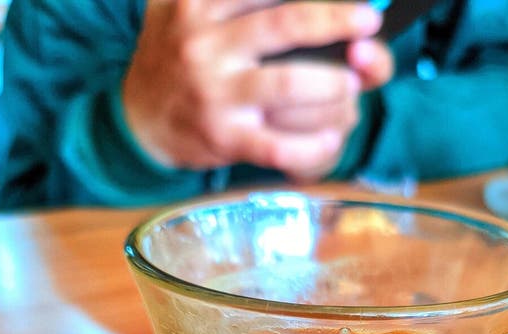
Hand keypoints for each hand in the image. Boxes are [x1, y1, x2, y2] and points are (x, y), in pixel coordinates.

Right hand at [122, 0, 392, 180]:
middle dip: (337, 20)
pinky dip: (312, 145)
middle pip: (286, 24)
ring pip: (289, 84)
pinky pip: (278, 144)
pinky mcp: (223, 138)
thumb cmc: (179, 57)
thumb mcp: (186, 6)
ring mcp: (215, 93)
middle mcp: (205, 43)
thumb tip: (305, 0)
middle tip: (368, 20)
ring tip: (352, 85)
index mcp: (199, 2)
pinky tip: (332, 138)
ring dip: (333, 85)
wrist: (140, 119)